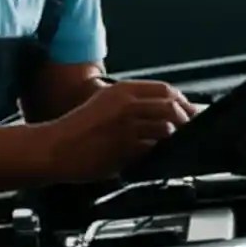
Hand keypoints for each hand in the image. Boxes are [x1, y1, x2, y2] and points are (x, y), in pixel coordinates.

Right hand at [47, 80, 196, 182]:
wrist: (54, 148)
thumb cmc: (76, 129)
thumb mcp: (104, 103)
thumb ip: (131, 104)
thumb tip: (161, 111)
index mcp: (122, 90)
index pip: (165, 89)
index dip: (182, 100)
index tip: (188, 110)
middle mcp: (126, 104)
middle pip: (171, 107)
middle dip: (186, 119)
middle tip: (191, 129)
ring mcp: (126, 126)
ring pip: (166, 129)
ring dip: (175, 138)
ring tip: (178, 144)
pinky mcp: (124, 148)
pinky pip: (152, 150)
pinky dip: (160, 153)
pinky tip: (160, 157)